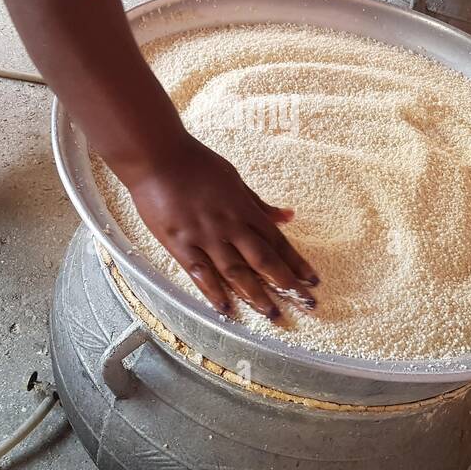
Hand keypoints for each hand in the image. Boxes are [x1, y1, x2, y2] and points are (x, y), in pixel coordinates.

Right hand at [121, 138, 319, 321]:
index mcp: (244, 209)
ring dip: (256, 294)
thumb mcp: (234, 178)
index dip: (297, 263)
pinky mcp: (179, 243)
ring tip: (272, 313)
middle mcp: (230, 225)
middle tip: (306, 304)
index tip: (313, 281)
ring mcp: (205, 236)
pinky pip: (200, 272)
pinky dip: (213, 291)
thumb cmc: (196, 163)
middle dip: (287, 283)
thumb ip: (258, 203)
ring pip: (236, 271)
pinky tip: (225, 308)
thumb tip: (288, 216)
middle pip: (264, 259)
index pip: (277, 241)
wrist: (157, 156)